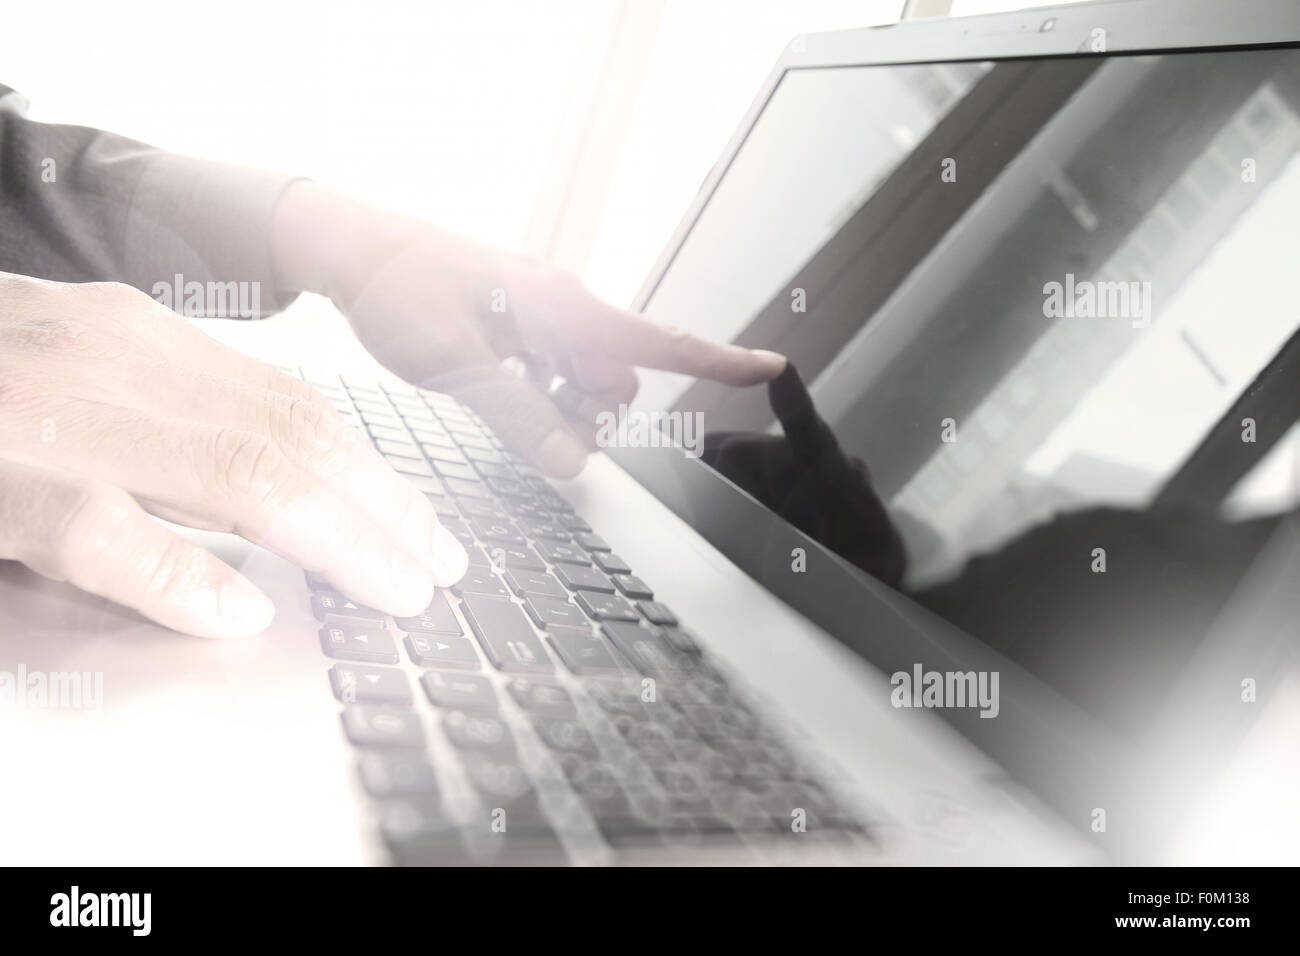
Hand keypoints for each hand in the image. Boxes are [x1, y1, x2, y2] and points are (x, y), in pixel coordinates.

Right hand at [0, 273, 467, 637]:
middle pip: (290, 442)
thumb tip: (295, 469)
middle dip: (380, 512)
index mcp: (139, 339)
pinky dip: (181, 576)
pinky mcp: (1, 483)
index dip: (374, 470)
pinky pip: (105, 533)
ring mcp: (56, 419)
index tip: (427, 523)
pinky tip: (238, 613)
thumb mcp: (89, 368)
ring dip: (333, 539)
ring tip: (394, 588)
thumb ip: (179, 408)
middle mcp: (113, 362)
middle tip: (440, 569)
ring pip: (234, 473)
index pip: (295, 405)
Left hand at [272, 183, 785, 476]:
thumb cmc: (398, 291)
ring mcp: (541, 313)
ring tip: (494, 391)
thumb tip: (575, 465)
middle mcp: (564, 307)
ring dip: (556, 406)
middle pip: (616, 381)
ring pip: (582, 381)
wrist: (348, 247)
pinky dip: (534, 389)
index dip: (719, 360)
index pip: (659, 342)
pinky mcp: (518, 321)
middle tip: (522, 418)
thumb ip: (522, 419)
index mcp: (564, 309)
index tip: (772, 370)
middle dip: (588, 414)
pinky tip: (491, 379)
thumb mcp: (458, 367)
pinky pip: (551, 369)